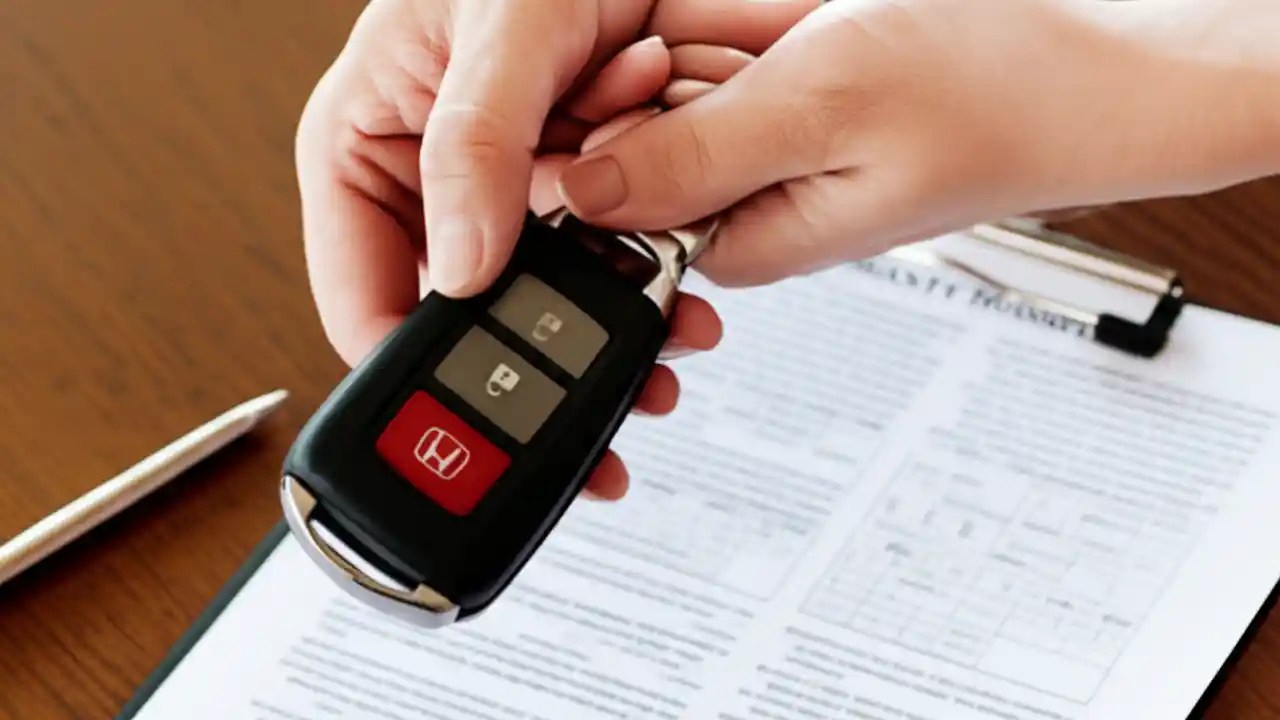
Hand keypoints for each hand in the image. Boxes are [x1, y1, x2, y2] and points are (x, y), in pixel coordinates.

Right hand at [293, 0, 813, 499]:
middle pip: (461, 312)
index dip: (414, 368)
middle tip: (604, 381)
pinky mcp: (561, 194)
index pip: (361, 294)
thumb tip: (458, 269)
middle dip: (534, 348)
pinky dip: (637, 264)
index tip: (480, 412)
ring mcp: (498, 196)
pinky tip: (675, 269)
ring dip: (603, 309)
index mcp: (362, 147)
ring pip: (539, 295)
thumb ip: (473, 142)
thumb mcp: (501, 25)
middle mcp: (426, 183)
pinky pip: (593, 255)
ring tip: (666, 326)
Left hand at [555, 0, 1279, 286]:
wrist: (1081, 68)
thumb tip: (580, 195)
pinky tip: (812, 33)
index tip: (694, 74)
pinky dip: (760, 23)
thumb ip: (692, 158)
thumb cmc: (985, 97)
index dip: (633, 114)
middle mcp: (740, 207)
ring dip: (735, 35)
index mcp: (738, 240)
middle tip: (786, 60)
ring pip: (678, 70)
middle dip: (695, 64)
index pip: (609, 192)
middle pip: (636, 121)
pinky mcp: (783, 112)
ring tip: (811, 47)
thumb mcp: (821, 113)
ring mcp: (760, 154)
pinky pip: (727, 49)